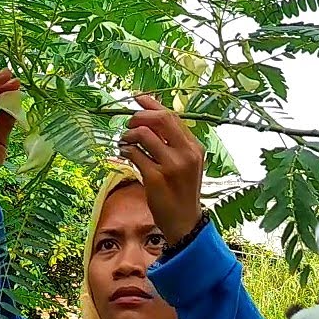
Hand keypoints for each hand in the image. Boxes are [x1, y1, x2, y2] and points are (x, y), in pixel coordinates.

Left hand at [117, 93, 205, 244]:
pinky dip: (125, 151)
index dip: (152, 105)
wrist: (184, 221)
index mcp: (194, 147)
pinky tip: (124, 154)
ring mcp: (171, 166)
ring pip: (143, 134)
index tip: (138, 97)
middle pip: (160, 120)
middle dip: (138, 117)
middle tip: (128, 124)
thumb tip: (151, 117)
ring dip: (128, 135)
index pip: (173, 116)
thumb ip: (173, 142)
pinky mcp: (155, 178)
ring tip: (124, 142)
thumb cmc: (181, 191)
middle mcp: (186, 153)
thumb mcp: (186, 163)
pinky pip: (134, 154)